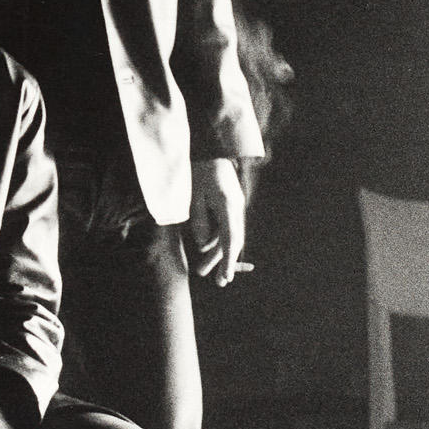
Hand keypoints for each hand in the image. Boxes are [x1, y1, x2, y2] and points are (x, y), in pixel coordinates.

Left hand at [187, 158, 246, 285]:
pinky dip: (216, 238)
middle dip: (223, 261)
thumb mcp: (193, 196)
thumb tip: (202, 244)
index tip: (226, 278)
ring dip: (215, 251)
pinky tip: (205, 248)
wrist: (210, 146)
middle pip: (232, 240)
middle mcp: (235, 206)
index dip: (228, 261)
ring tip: (203, 270)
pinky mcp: (230, 203)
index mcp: (227, 205)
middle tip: (217, 282)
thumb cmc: (198, 170)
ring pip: (228, 235)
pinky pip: (225, 226)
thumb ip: (198, 221)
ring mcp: (235, 204)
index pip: (230, 239)